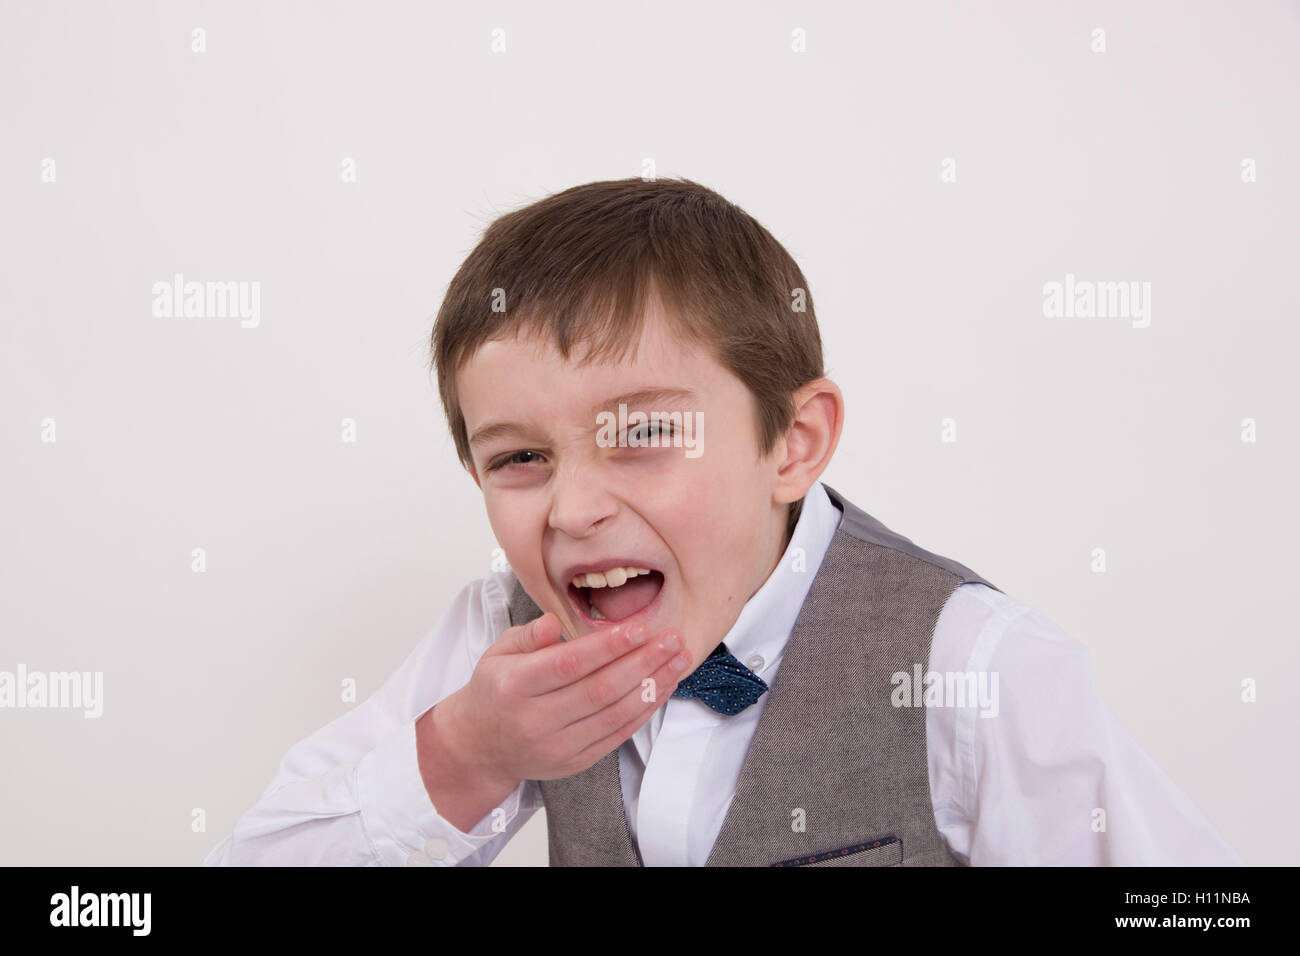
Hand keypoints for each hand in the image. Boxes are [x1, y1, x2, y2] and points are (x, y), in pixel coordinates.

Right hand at [435, 611, 690, 786]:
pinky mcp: (574, 763)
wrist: (480, 746)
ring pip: (614, 715)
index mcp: (514, 686)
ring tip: (678, 660)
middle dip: (642, 662)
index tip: (640, 627)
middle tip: (673, 639)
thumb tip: (556, 622)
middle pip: (599, 690)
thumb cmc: (495, 690)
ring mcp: (557, 746)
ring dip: (652, 686)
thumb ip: (528, 636)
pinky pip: (617, 736)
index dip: (607, 647)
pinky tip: (662, 687)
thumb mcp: (498, 653)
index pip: (568, 664)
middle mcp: (535, 719)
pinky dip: (644, 711)